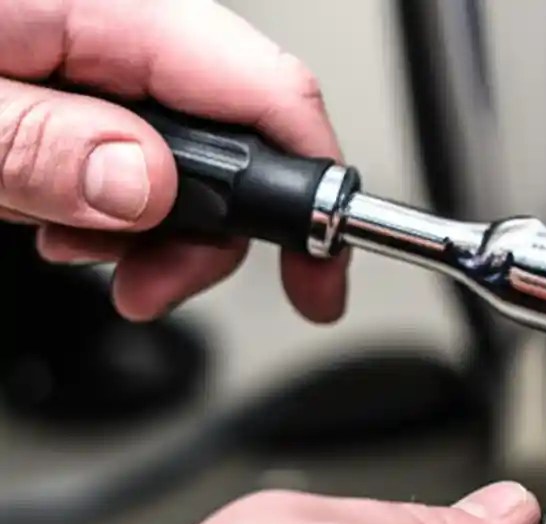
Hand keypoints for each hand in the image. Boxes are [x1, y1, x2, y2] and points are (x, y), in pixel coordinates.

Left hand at [0, 0, 347, 322]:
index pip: (264, 88)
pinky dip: (96, 194)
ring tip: (67, 242)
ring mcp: (87, 43)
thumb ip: (42, 145)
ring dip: (136, 222)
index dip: (312, 190)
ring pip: (173, 150)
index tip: (318, 272)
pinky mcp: (64, 70)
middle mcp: (110, 17)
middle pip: (231, 132)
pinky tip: (47, 206)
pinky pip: (118, 138)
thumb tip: (147, 189)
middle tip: (152, 288)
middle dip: (201, 229)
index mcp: (100, 4)